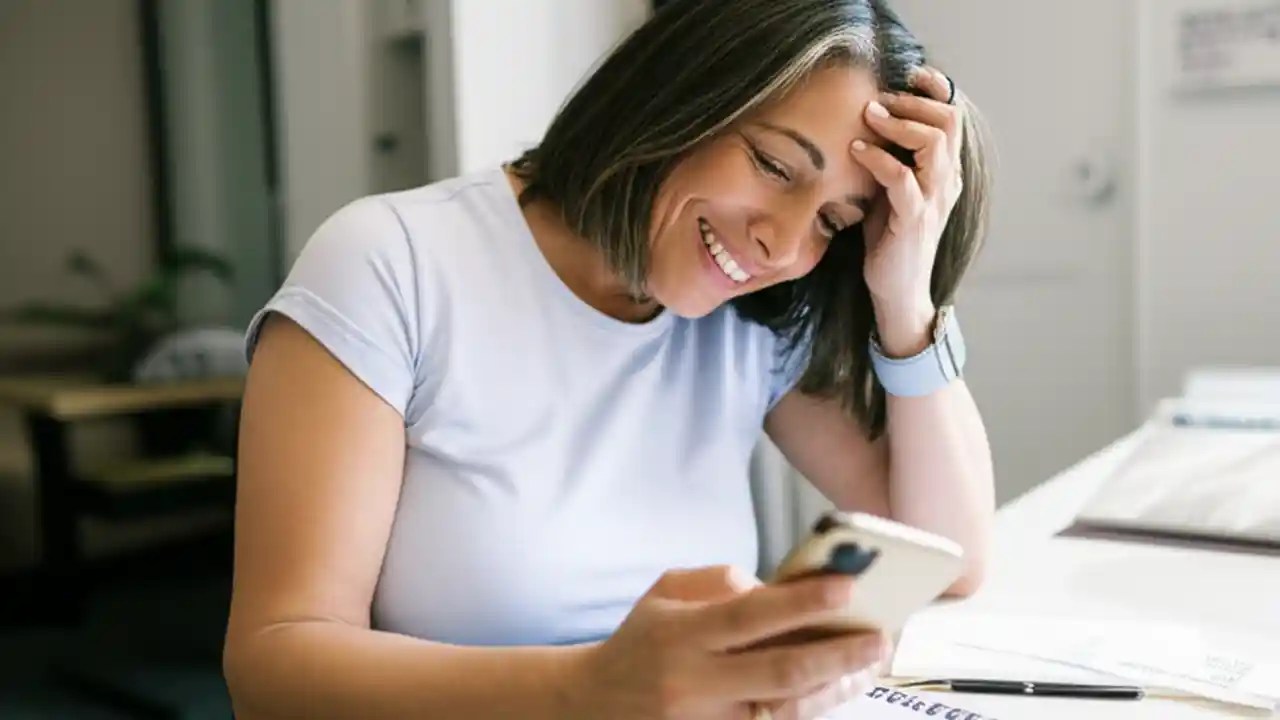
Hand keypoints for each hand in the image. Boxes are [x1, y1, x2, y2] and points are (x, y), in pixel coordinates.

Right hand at [577, 566, 889, 719]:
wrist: (591, 706)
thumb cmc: (640, 641)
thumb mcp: (664, 595)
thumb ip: (719, 582)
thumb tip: (780, 589)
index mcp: (679, 634)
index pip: (747, 615)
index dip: (800, 601)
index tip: (846, 585)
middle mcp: (693, 682)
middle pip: (778, 672)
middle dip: (837, 654)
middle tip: (880, 636)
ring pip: (784, 710)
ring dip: (835, 687)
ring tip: (870, 664)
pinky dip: (811, 707)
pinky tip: (839, 688)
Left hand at [853, 67, 964, 355]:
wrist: (898, 291)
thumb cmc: (891, 240)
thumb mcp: (891, 191)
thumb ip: (890, 160)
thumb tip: (866, 125)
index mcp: (944, 171)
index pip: (952, 117)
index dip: (935, 90)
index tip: (908, 75)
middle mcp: (946, 181)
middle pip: (948, 120)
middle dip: (913, 101)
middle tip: (880, 99)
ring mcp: (933, 200)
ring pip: (933, 143)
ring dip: (899, 124)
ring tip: (869, 116)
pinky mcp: (914, 219)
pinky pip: (901, 178)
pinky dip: (878, 158)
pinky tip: (857, 150)